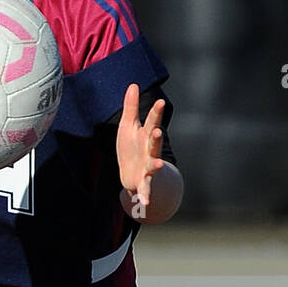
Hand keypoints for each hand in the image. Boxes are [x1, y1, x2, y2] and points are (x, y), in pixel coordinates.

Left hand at [115, 83, 165, 212]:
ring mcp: (148, 166)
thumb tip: (133, 84)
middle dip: (157, 137)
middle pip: (154, 142)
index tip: (159, 102)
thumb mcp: (128, 126)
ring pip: (153, 164)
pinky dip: (145, 196)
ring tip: (159, 164)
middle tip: (158, 131)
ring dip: (156, 164)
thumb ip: (131, 106)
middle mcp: (150, 150)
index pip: (152, 122)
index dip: (155, 112)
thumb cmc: (131, 148)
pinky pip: (145, 189)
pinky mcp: (143, 182)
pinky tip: (145, 202)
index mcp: (146, 135)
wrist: (131, 175)